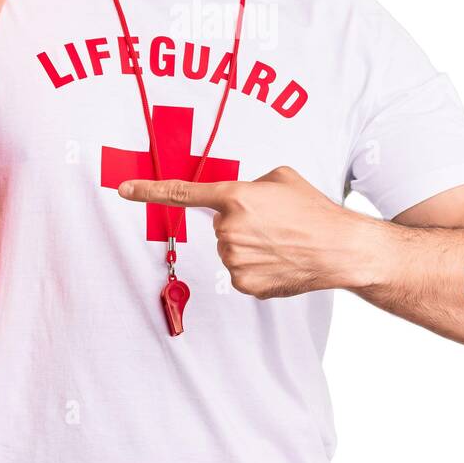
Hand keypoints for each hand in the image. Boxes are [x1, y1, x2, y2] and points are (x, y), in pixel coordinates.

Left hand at [118, 166, 378, 297]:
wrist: (340, 247)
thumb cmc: (312, 208)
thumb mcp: (279, 178)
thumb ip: (248, 185)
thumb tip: (235, 202)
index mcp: (235, 196)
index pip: (182, 193)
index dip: (148, 191)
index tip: (123, 190)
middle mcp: (228, 228)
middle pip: (220, 225)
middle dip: (241, 223)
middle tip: (274, 223)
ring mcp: (234, 259)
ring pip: (229, 250)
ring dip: (249, 246)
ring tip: (282, 242)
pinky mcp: (244, 284)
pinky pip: (239, 272)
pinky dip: (257, 267)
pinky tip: (280, 261)